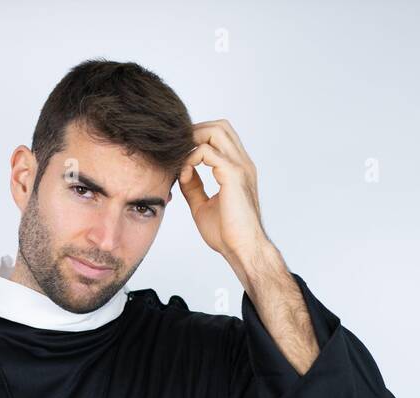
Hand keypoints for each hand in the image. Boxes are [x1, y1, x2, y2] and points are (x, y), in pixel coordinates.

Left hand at [177, 119, 269, 266]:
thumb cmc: (228, 233)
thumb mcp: (203, 205)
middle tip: (177, 152)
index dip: (197, 139)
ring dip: (193, 141)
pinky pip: (207, 151)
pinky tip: (183, 176)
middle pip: (219, 126)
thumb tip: (182, 173)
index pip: (220, 136)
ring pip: (216, 131)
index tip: (179, 156)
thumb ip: (194, 187)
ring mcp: (240, 167)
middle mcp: (242, 163)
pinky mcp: (233, 175)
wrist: (242, 249)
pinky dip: (190, 159)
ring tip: (180, 161)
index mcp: (238, 169)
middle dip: (194, 133)